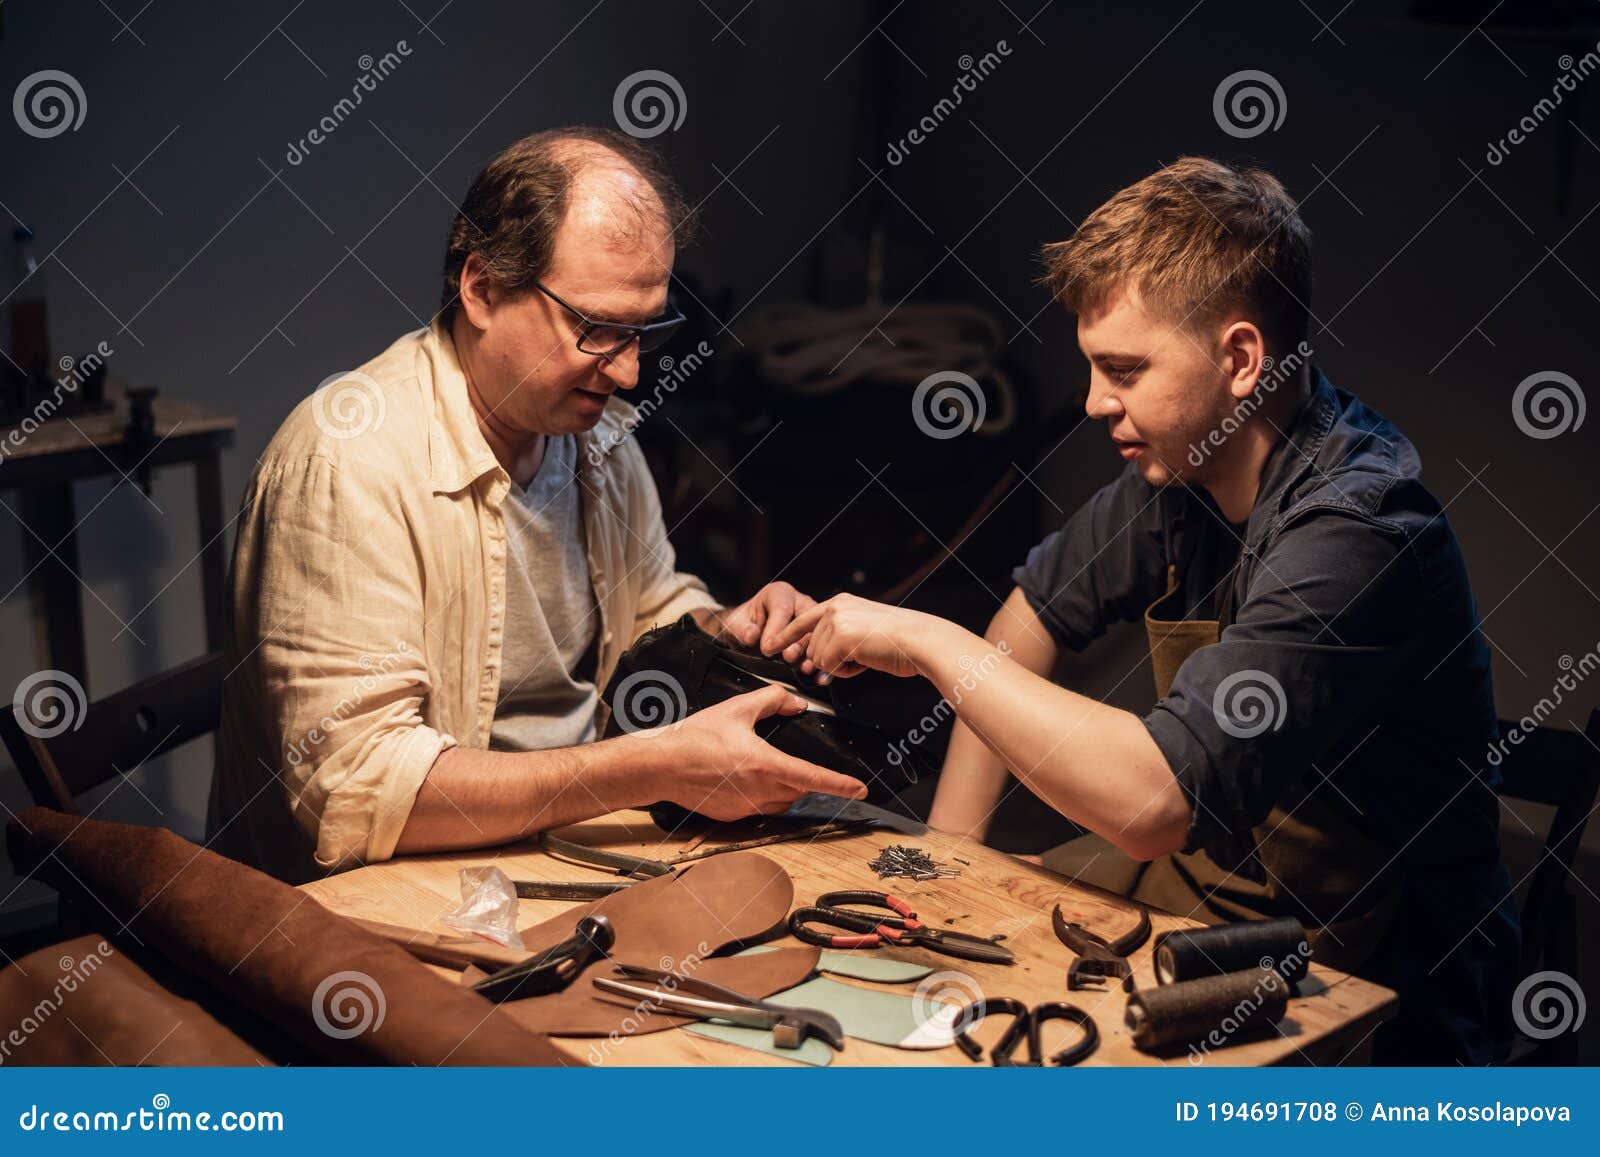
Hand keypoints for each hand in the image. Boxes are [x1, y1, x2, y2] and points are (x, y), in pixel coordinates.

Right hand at [652, 685, 868, 820]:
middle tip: (797, 761)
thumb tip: (795, 703)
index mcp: (765, 765)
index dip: (840, 784)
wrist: (662, 766)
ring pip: (782, 801)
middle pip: (800, 790)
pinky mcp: (734, 816)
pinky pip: (761, 808)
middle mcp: (759, 791)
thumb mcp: (736, 709)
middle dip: (806, 779)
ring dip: (785, 787)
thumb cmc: (695, 737)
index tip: (861, 789)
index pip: (813, 778)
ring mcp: (747, 807)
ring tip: (766, 766)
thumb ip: (771, 701)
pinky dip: (763, 794)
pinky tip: (745, 778)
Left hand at [712, 581, 821, 666]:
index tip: (766, 647)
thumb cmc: (745, 624)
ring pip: (817, 635)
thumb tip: (751, 635)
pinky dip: (821, 663)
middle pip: (805, 620)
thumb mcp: (736, 624)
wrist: (749, 635)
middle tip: (788, 657)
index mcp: (779, 594)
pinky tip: (817, 675)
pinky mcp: (817, 638)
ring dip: (811, 653)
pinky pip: (823, 649)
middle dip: (798, 641)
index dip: (776, 629)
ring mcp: (811, 621)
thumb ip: (742, 629)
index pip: (782, 608)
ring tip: (804, 667)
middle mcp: (800, 603)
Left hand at [769, 593, 935, 680]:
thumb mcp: (864, 629)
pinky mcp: (840, 637)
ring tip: (865, 656)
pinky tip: (865, 660)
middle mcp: (836, 608)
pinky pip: (829, 667)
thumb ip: (840, 637)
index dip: (786, 635)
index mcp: (841, 602)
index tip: (770, 646)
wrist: (920, 641)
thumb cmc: (900, 641)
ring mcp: (837, 621)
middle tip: (858, 658)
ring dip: (840, 666)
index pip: (804, 619)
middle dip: (830, 660)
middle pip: (811, 646)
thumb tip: (819, 661)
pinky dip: (846, 671)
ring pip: (819, 658)